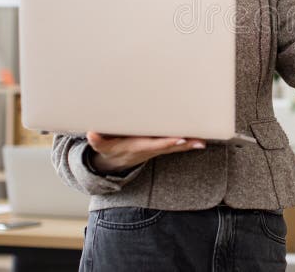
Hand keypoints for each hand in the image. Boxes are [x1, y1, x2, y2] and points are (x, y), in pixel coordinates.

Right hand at [85, 131, 205, 173]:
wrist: (117, 161)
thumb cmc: (112, 149)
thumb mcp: (103, 146)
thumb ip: (98, 141)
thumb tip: (90, 134)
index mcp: (139, 147)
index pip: (156, 145)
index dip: (167, 142)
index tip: (179, 138)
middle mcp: (152, 149)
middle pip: (171, 146)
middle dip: (184, 144)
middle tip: (199, 140)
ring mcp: (158, 148)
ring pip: (177, 146)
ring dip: (190, 143)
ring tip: (204, 139)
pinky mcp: (162, 145)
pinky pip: (178, 144)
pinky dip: (189, 141)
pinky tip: (202, 138)